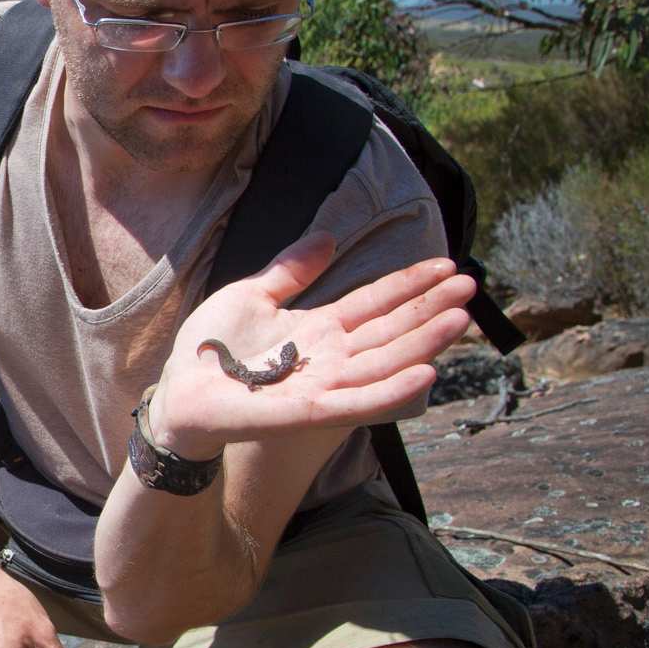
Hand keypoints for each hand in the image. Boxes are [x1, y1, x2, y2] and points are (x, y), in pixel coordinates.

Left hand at [149, 233, 473, 456]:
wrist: (178, 391)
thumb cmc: (210, 347)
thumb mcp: (252, 294)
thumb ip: (292, 270)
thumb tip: (329, 236)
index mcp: (320, 328)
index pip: (376, 303)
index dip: (410, 285)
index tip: (447, 265)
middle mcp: (331, 357)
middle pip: (392, 330)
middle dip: (430, 308)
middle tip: (470, 284)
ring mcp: (324, 385)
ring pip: (386, 362)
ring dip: (424, 343)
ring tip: (461, 318)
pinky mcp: (309, 411)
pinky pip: (357, 401)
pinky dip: (391, 390)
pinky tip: (425, 373)